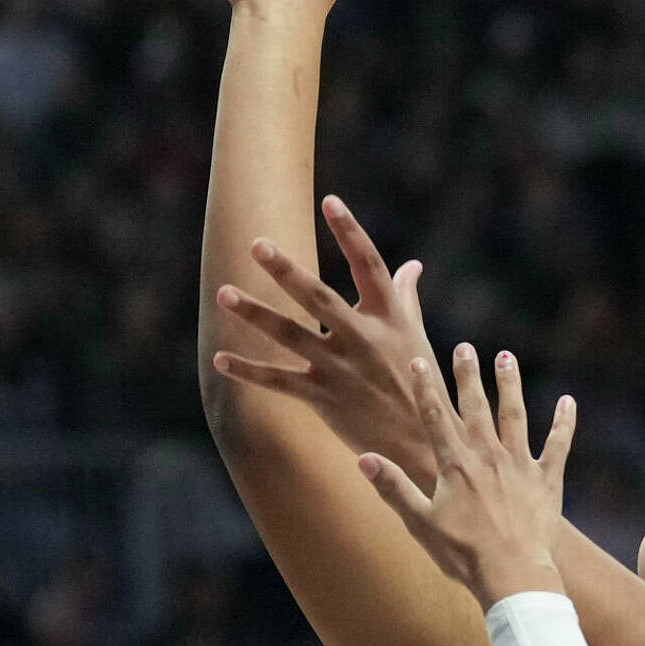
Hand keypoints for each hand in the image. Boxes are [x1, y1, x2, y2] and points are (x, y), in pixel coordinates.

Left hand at [213, 196, 438, 483]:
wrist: (424, 443)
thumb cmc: (421, 384)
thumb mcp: (417, 337)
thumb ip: (407, 298)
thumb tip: (412, 265)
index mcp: (390, 318)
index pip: (370, 265)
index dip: (351, 232)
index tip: (330, 201)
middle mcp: (364, 339)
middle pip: (319, 298)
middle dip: (287, 271)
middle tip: (257, 244)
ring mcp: (342, 369)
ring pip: (291, 336)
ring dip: (256, 314)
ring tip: (224, 293)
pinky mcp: (324, 398)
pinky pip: (279, 382)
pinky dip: (249, 371)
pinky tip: (220, 358)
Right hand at [360, 346, 574, 610]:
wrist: (513, 573)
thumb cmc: (463, 553)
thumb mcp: (420, 522)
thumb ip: (393, 487)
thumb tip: (364, 458)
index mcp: (455, 465)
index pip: (435, 417)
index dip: (425, 387)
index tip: (418, 361)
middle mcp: (488, 456)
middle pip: (476, 407)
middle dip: (468, 375)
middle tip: (466, 347)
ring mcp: (520, 465)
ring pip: (515, 415)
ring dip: (510, 385)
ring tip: (507, 357)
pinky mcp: (546, 480)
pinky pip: (558, 445)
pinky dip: (564, 423)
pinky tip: (568, 401)